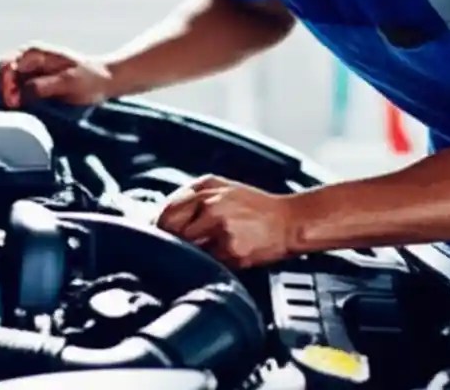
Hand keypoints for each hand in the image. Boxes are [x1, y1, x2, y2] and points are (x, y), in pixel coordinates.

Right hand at [0, 43, 114, 108]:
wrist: (103, 81)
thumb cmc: (88, 79)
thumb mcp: (67, 83)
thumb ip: (42, 86)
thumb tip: (19, 94)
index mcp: (34, 52)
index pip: (6, 65)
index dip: (6, 83)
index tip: (14, 101)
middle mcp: (27, 59)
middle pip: (1, 73)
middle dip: (4, 91)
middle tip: (16, 107)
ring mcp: (28, 71)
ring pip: (5, 83)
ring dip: (9, 97)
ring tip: (21, 108)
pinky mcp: (31, 83)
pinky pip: (15, 91)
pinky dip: (15, 100)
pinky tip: (23, 108)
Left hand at [155, 175, 299, 268]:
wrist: (291, 221)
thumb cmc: (255, 206)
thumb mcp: (222, 187)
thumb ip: (191, 195)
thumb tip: (161, 214)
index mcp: (206, 189)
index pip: (167, 211)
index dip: (158, 226)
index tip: (158, 235)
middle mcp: (212, 207)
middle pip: (173, 232)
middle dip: (171, 241)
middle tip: (175, 247)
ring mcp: (222, 231)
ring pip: (188, 249)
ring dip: (189, 254)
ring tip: (204, 250)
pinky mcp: (233, 253)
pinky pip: (208, 262)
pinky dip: (208, 263)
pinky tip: (219, 257)